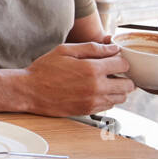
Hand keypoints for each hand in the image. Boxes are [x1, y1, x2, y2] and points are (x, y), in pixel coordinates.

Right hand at [19, 42, 133, 115]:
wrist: (29, 91)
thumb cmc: (43, 70)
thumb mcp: (64, 50)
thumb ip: (92, 47)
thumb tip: (113, 48)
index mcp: (92, 69)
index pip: (123, 65)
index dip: (119, 60)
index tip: (112, 60)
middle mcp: (96, 87)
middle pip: (128, 84)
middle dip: (121, 76)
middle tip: (110, 72)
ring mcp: (93, 101)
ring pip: (121, 97)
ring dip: (116, 89)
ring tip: (102, 82)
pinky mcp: (88, 110)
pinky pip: (109, 106)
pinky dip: (106, 98)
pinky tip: (93, 91)